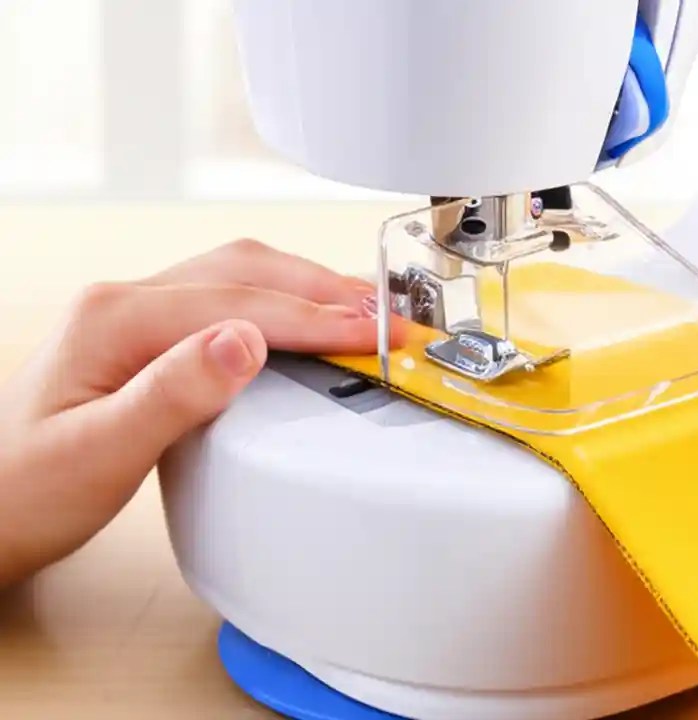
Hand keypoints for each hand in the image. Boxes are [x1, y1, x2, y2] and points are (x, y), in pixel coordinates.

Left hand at [0, 239, 392, 585]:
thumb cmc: (25, 493)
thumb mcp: (100, 454)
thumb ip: (174, 393)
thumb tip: (246, 341)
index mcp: (116, 319)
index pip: (240, 303)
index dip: (316, 318)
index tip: (374, 333)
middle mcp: (124, 303)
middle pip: (245, 268)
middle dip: (323, 286)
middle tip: (388, 314)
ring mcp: (132, 316)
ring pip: (238, 274)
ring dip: (305, 286)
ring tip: (364, 309)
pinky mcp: (144, 339)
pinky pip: (226, 298)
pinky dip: (280, 302)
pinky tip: (305, 322)